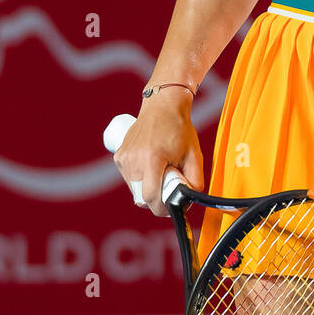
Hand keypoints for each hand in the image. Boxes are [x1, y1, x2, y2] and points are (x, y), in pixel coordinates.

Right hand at [112, 89, 203, 218]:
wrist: (162, 106)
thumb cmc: (180, 129)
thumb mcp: (195, 155)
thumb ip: (195, 181)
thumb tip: (187, 202)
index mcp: (153, 158)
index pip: (151, 196)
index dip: (161, 208)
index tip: (170, 208)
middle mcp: (134, 159)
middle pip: (142, 196)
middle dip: (156, 198)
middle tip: (169, 184)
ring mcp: (124, 158)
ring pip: (135, 190)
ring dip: (148, 188)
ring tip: (160, 171)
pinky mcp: (119, 156)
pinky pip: (130, 179)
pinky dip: (140, 179)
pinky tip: (150, 165)